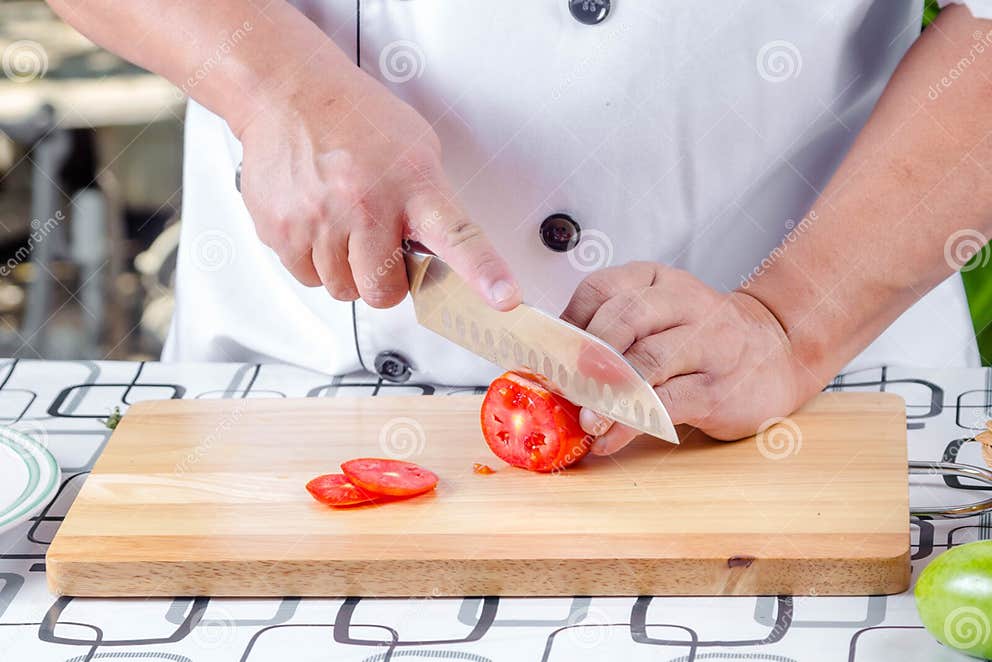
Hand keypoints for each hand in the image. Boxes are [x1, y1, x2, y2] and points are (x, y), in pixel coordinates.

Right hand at [235, 65, 519, 309]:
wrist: (290, 92)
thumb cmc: (358, 121)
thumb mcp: (416, 151)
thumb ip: (429, 205)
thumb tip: (435, 255)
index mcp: (414, 186)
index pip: (458, 237)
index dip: (484, 272)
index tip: (505, 299)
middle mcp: (367, 205)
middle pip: (382, 292)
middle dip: (383, 282)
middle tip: (378, 248)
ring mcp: (320, 219)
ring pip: (341, 289)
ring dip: (346, 270)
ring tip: (343, 227)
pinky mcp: (280, 229)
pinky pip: (305, 276)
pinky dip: (313, 261)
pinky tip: (317, 224)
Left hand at [561, 262, 813, 453]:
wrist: (779, 352)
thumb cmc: (703, 337)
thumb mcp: (660, 314)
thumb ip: (612, 329)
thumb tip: (551, 365)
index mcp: (658, 280)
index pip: (600, 288)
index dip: (567, 324)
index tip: (547, 357)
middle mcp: (685, 303)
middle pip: (623, 318)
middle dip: (584, 356)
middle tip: (559, 387)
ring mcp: (707, 343)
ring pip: (646, 361)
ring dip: (605, 395)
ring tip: (584, 420)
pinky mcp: (718, 388)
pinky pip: (665, 404)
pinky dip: (629, 425)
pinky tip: (609, 438)